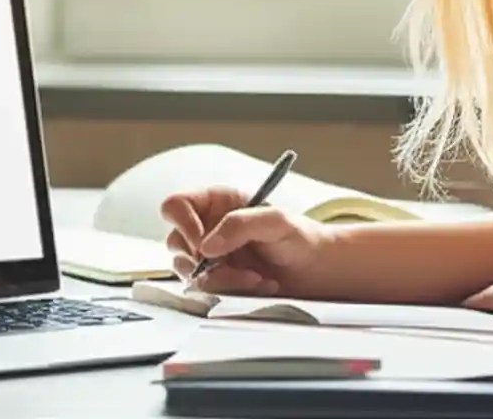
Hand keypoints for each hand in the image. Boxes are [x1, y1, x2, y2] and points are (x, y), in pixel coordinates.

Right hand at [160, 187, 332, 295]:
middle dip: (202, 261)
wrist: (316, 270)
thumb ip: (239, 225)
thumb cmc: (300, 237)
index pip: (176, 206)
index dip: (182, 224)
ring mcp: (210, 256)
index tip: (202, 245)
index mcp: (215, 203)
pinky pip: (207, 290)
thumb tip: (206, 246)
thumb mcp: (275, 221)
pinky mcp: (217, 280)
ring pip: (189, 271)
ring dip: (220, 279)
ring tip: (255, 278)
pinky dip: (231, 291)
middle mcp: (206, 227)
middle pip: (176, 243)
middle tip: (230, 268)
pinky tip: (257, 285)